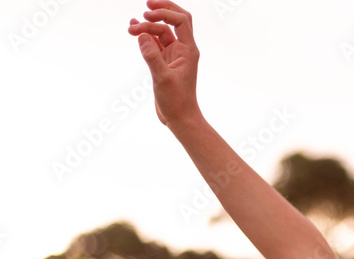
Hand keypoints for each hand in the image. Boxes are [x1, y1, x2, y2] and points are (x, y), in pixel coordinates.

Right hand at [127, 0, 200, 126]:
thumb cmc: (176, 102)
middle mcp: (183, 50)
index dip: (165, 12)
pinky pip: (155, 42)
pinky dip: (145, 34)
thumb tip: (141, 35)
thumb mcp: (162, 79)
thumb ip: (152, 56)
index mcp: (188, 51)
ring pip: (161, 31)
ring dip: (147, 26)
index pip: (181, 21)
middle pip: (176, 20)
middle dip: (162, 9)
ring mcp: (173, 55)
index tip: (147, 15)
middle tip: (146, 5)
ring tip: (130, 28)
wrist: (179, 118)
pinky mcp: (164, 62)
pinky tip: (134, 29)